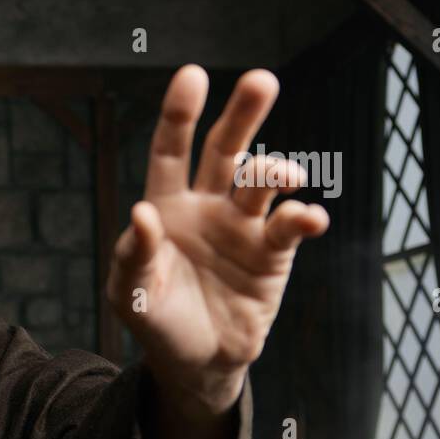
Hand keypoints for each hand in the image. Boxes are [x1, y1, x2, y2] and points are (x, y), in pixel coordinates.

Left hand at [105, 65, 329, 419]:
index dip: (180, 114)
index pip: (171, 152)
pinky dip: (303, 219)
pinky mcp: (273, 256)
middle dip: (243, 115)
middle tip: (261, 79)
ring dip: (275, 170)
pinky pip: (290, 228)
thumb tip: (142, 213)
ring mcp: (243, 227)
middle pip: (226, 151)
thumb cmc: (157, 320)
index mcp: (167, 207)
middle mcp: (208, 207)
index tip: (193, 75)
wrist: (195, 363)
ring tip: (281, 174)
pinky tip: (307, 218)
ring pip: (262, 182)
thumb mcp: (131, 292)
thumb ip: (135, 253)